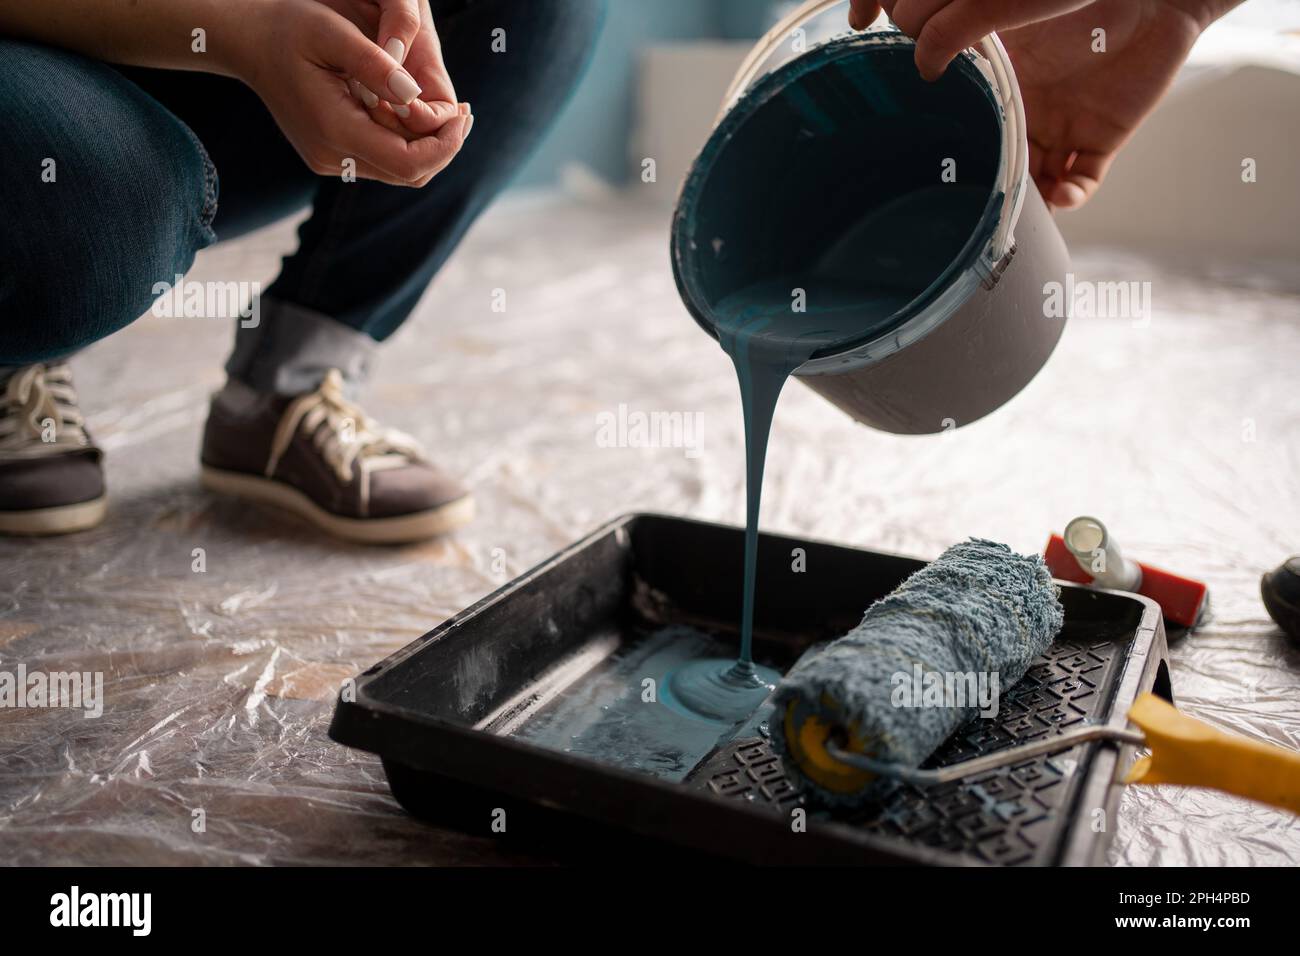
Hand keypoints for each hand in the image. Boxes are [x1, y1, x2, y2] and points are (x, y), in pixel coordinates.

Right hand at [236, 0, 468, 184]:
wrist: (247, 43)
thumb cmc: (288, 28)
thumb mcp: (331, 32)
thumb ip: (375, 65)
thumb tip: (416, 98)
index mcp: (335, 130)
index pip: (409, 163)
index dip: (445, 146)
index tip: (463, 115)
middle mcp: (333, 157)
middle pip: (410, 174)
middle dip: (445, 147)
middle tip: (466, 113)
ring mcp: (331, 162)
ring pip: (400, 172)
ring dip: (430, 147)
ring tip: (452, 115)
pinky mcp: (333, 157)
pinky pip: (384, 161)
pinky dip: (409, 144)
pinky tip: (420, 115)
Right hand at [848, 0, 1232, 207]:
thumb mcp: (1007, 18)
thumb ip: (962, 34)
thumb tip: (919, 59)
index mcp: (1002, 86)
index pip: (973, 128)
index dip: (961, 150)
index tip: (945, 167)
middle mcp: (1030, 113)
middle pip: (1002, 163)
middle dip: (993, 185)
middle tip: (979, 201)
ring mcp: (1064, 130)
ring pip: (1037, 182)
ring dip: (1030, 200)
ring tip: (1021, 204)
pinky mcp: (1101, 140)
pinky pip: (1081, 183)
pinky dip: (1070, 197)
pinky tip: (1061, 194)